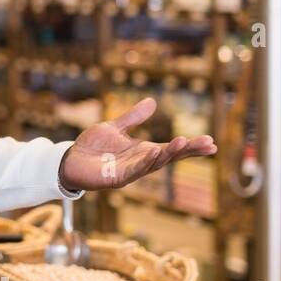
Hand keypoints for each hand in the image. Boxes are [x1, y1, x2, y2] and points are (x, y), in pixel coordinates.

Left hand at [58, 97, 215, 191]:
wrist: (69, 159)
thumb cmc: (92, 146)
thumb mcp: (114, 127)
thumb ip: (133, 117)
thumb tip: (152, 102)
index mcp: (143, 150)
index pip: (171, 148)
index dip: (190, 146)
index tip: (211, 142)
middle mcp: (141, 162)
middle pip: (169, 156)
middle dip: (187, 150)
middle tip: (208, 143)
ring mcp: (130, 171)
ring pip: (154, 164)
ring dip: (169, 154)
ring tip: (183, 143)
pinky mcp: (116, 178)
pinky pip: (134, 170)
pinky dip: (145, 163)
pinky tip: (156, 153)